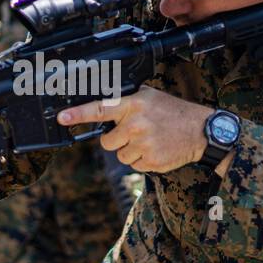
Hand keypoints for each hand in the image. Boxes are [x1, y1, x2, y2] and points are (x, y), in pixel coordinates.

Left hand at [58, 86, 210, 172]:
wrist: (201, 131)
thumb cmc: (174, 112)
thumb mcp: (150, 97)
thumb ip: (126, 102)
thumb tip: (103, 108)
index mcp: (133, 105)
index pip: (100, 109)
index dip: (78, 114)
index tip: (61, 118)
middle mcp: (136, 124)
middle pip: (106, 142)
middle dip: (116, 140)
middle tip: (134, 133)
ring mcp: (143, 144)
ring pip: (120, 156)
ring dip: (130, 151)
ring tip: (149, 140)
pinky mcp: (151, 161)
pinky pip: (134, 165)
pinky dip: (143, 160)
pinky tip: (156, 149)